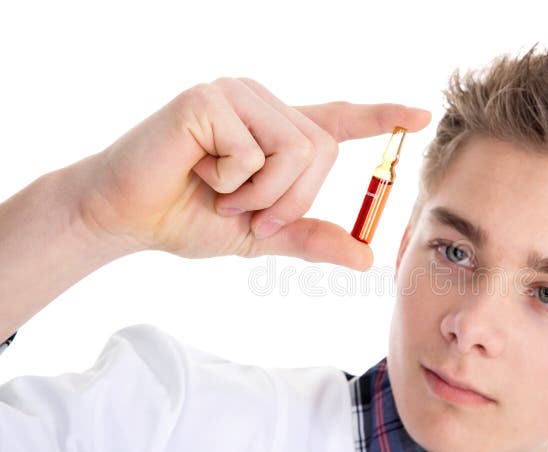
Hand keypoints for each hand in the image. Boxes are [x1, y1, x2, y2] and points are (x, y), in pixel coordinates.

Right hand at [78, 77, 430, 269]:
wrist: (125, 217)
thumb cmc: (187, 217)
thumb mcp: (262, 233)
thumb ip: (311, 237)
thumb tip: (368, 258)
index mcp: (274, 130)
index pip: (336, 119)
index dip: (380, 117)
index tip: (420, 116)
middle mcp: (260, 102)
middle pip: (321, 150)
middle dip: (292, 199)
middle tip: (251, 216)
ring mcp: (235, 94)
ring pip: (295, 149)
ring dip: (262, 193)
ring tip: (223, 196)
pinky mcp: (208, 100)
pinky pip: (254, 153)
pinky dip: (232, 182)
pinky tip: (198, 173)